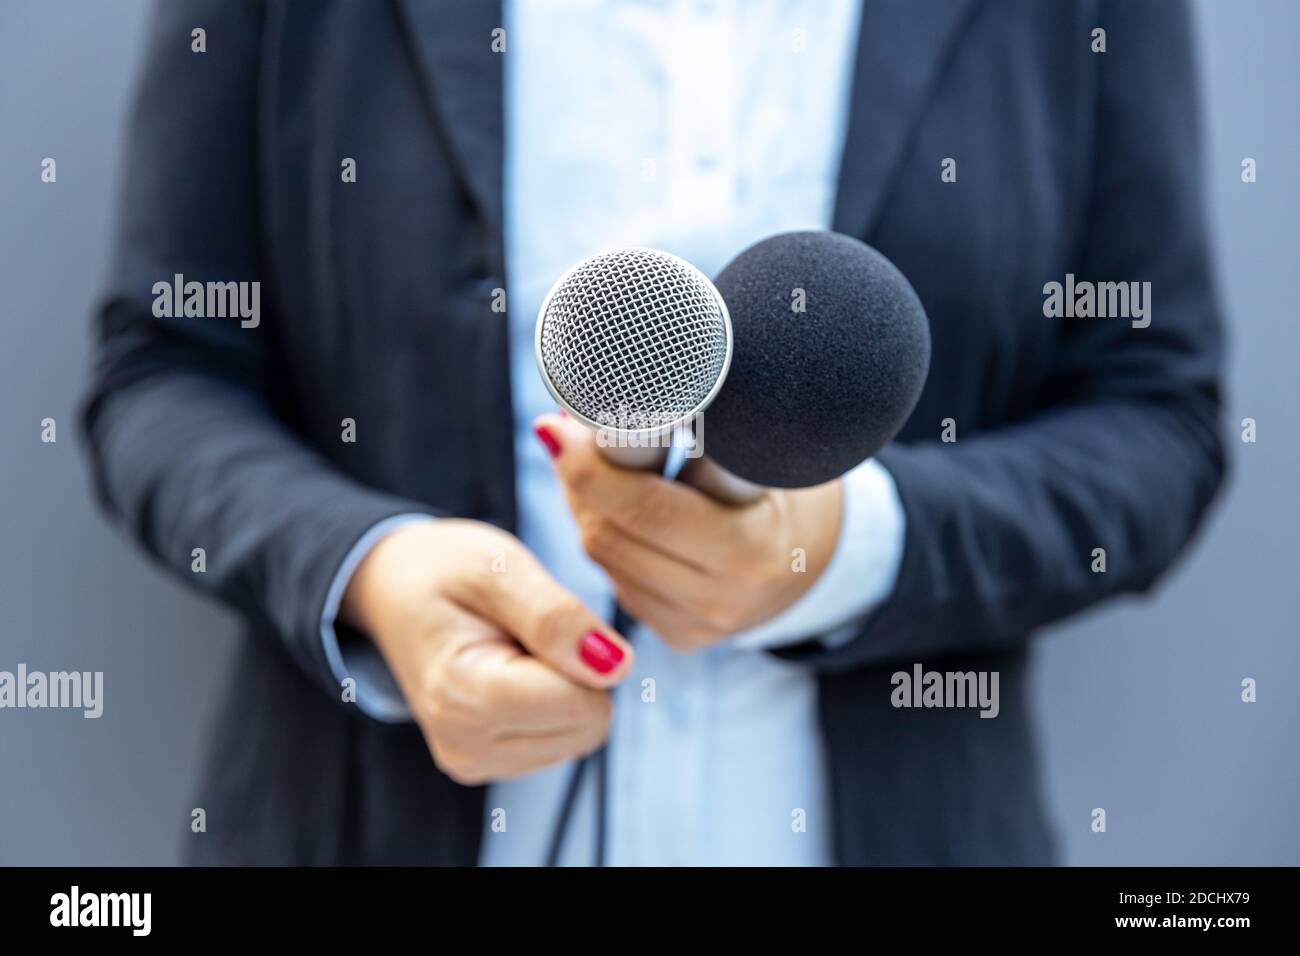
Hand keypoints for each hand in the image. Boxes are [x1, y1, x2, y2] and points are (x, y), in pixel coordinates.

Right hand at [339, 518, 632, 784]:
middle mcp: (464, 744)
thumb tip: (618, 667)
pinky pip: (562, 741)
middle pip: (588, 724)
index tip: (536, 619)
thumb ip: (557, 617)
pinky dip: (550, 701)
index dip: (581, 650)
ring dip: (563, 684)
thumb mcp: (500, 569)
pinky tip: (509, 670)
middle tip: (523, 633)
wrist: (392, 589)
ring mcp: (472, 761)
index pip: (582, 702)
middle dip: (574, 670)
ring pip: (581, 735)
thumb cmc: (444, 570)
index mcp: (463, 694)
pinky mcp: (485, 764)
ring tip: (511, 648)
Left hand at [535, 413, 842, 651]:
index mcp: (751, 549)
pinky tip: (619, 504)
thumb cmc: (790, 486)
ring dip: (587, 503)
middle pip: (608, 533)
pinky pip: (616, 578)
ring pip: (602, 555)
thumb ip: (696, 429)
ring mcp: (700, 625)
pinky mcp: (682, 636)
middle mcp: (723, 598)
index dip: (591, 464)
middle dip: (580, 476)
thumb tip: (607, 394)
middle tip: (563, 426)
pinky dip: (606, 534)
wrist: (826, 557)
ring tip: (596, 458)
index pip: (644, 507)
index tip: (558, 424)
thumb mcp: (762, 451)